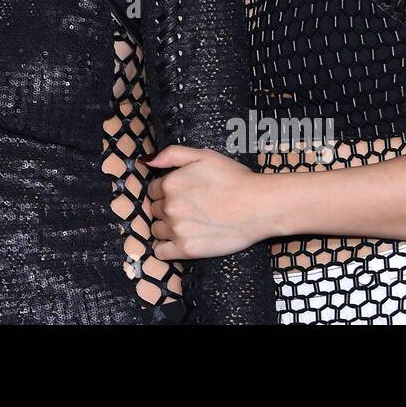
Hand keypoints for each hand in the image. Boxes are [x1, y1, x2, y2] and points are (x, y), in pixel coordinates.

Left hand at [144, 145, 273, 258]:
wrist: (260, 206)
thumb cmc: (235, 179)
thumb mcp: (203, 155)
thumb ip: (172, 154)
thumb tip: (145, 161)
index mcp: (170, 183)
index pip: (153, 190)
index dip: (166, 191)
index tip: (182, 194)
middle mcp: (170, 207)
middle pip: (154, 210)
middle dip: (167, 208)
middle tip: (189, 208)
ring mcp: (177, 230)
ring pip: (156, 230)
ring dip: (166, 227)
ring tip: (187, 223)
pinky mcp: (187, 250)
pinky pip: (160, 252)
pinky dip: (165, 248)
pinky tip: (178, 241)